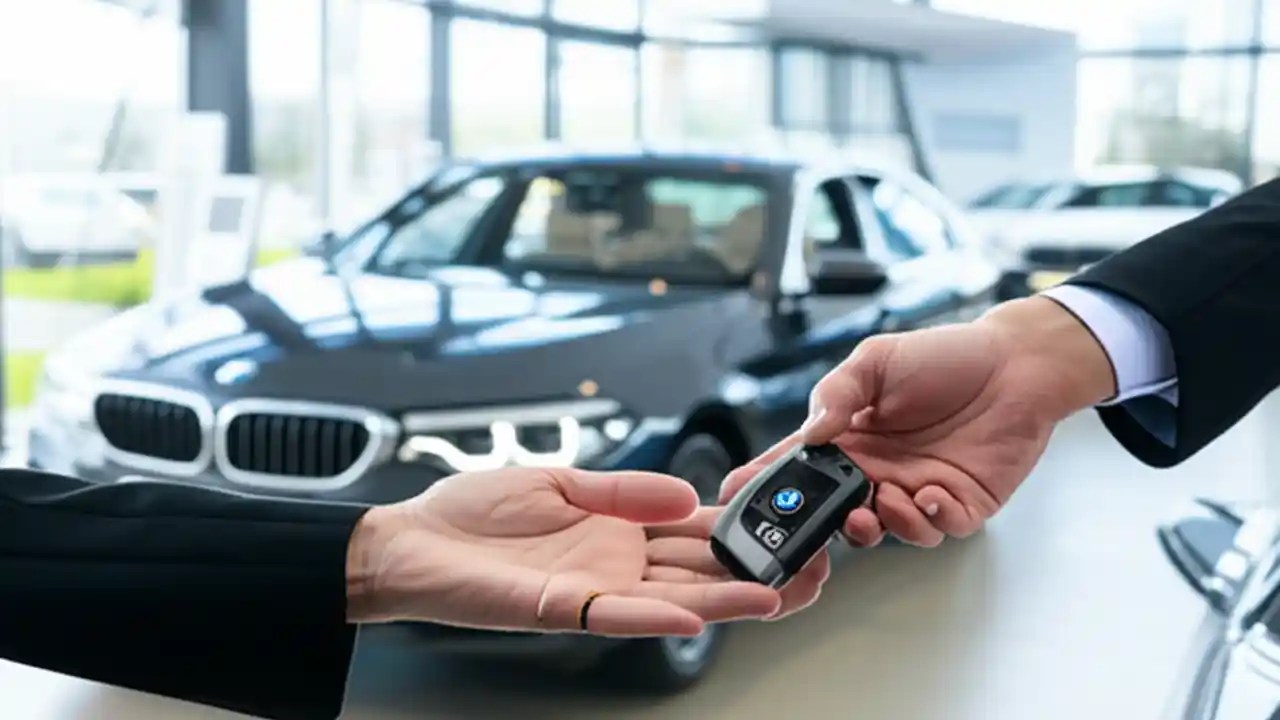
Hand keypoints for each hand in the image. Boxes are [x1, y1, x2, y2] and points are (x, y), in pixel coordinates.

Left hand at [345, 467, 785, 636]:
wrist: (411, 540)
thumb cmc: (475, 513)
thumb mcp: (561, 482)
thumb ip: (626, 490)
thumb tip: (689, 492)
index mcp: (619, 531)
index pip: (694, 533)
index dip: (742, 531)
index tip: (789, 525)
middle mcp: (616, 564)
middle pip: (699, 572)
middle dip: (756, 570)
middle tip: (814, 569)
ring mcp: (593, 590)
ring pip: (674, 599)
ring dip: (727, 600)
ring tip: (782, 594)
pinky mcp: (560, 609)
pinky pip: (617, 616)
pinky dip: (657, 616)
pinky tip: (696, 613)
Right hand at [722, 297, 1115, 547]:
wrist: (1015, 363)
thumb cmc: (945, 356)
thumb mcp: (878, 361)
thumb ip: (837, 393)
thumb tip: (811, 433)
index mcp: (851, 439)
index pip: (799, 467)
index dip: (766, 482)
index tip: (734, 493)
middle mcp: (879, 471)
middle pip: (835, 512)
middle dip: (822, 523)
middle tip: (826, 517)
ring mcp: (918, 491)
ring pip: (886, 530)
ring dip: (879, 524)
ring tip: (886, 498)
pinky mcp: (962, 504)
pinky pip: (938, 529)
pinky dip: (929, 521)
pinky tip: (931, 495)